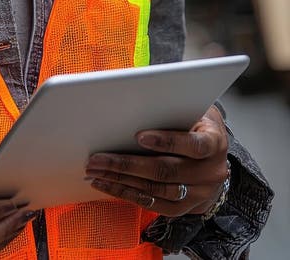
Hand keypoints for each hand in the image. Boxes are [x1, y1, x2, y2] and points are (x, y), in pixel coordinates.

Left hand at [84, 105, 228, 216]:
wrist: (214, 156)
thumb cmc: (197, 123)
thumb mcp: (194, 109)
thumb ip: (172, 109)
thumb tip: (135, 104)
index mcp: (215, 142)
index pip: (193, 145)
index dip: (166, 141)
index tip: (139, 136)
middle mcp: (210, 172)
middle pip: (166, 171)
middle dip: (127, 164)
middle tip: (98, 159)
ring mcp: (198, 194)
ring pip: (156, 190)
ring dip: (121, 181)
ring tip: (96, 172)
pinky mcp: (184, 207)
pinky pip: (152, 205)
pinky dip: (127, 194)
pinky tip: (108, 185)